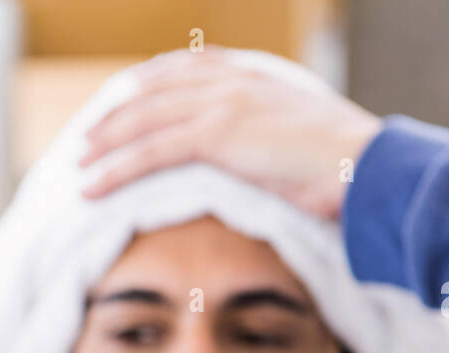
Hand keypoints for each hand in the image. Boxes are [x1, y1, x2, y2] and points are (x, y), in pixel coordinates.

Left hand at [78, 47, 384, 220]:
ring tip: (78, 167)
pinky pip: (150, 152)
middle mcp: (234, 80)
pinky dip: (114, 170)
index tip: (123, 102)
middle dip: (115, 116)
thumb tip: (265, 159)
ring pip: (143, 120)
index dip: (148, 85)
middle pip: (154, 91)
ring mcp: (224, 103)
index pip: (188, 68)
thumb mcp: (306, 139)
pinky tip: (90, 189)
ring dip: (104, 145)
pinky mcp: (217, 135)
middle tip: (87, 141)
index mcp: (255, 77)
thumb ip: (275, 136)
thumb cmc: (349, 167)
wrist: (370, 169)